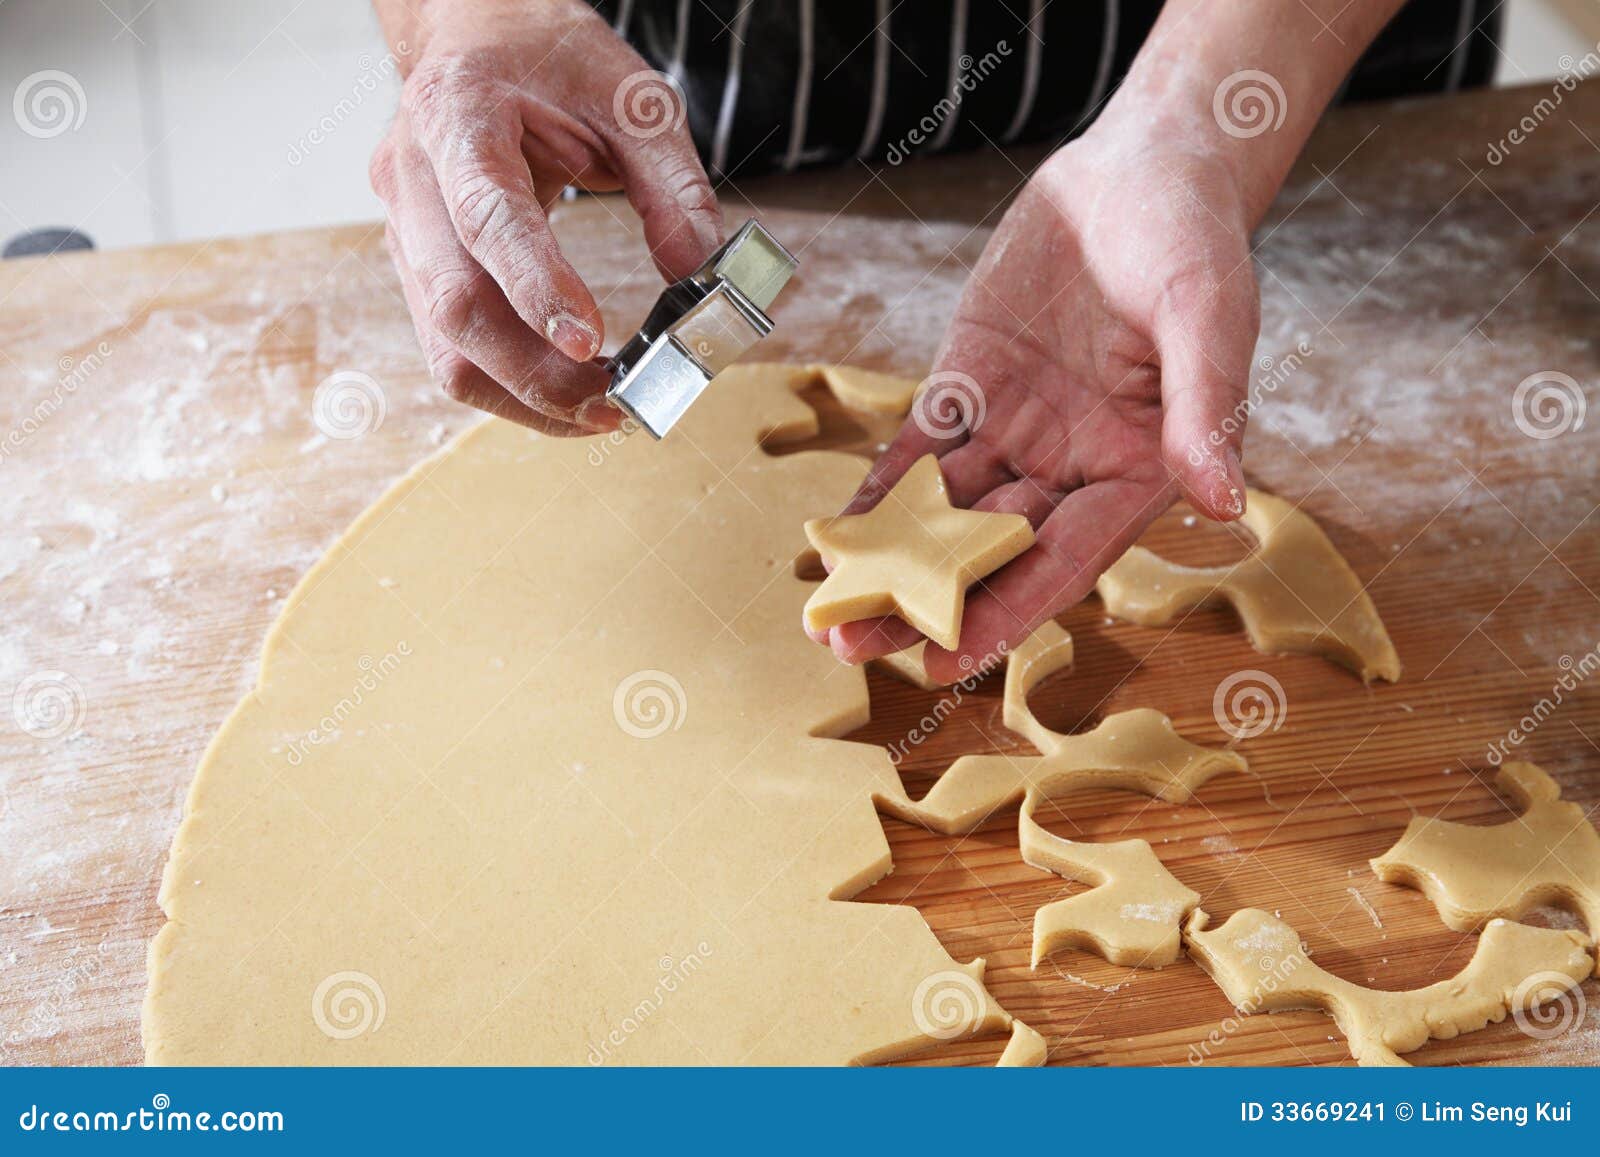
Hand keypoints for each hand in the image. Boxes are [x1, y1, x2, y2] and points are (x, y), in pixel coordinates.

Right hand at [369, 0, 723, 433]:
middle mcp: (413, 178)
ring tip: (601, 412)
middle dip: (538, 372)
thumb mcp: (634, 99)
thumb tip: (703, 278)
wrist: (479, 35)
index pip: (489, 216)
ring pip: (445, 348)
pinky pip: (450, 351)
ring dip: (523, 397)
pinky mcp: (415, 268)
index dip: (535, 286)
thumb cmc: (554, 59)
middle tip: (617, 402)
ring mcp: (403, 229)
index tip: (591, 344)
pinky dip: (510, 388)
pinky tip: (566, 397)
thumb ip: (673, 187)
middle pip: (456, 305)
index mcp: (459, 114)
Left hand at [814, 128, 1259, 682]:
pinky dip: (879, 493)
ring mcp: (1018, 427)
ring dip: (889, 560)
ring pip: (945, 512)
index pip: (1065, 558)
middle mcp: (1072, 463)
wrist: (1145, 161)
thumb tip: (1225, 504)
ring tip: (828, 612)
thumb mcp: (1209, 317)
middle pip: (991, 550)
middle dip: (924, 601)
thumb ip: (1206, 411)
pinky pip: (918, 450)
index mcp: (1138, 469)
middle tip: (854, 645)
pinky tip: (833, 534)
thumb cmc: (1195, 236)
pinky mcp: (970, 384)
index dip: (1005, 612)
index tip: (946, 662)